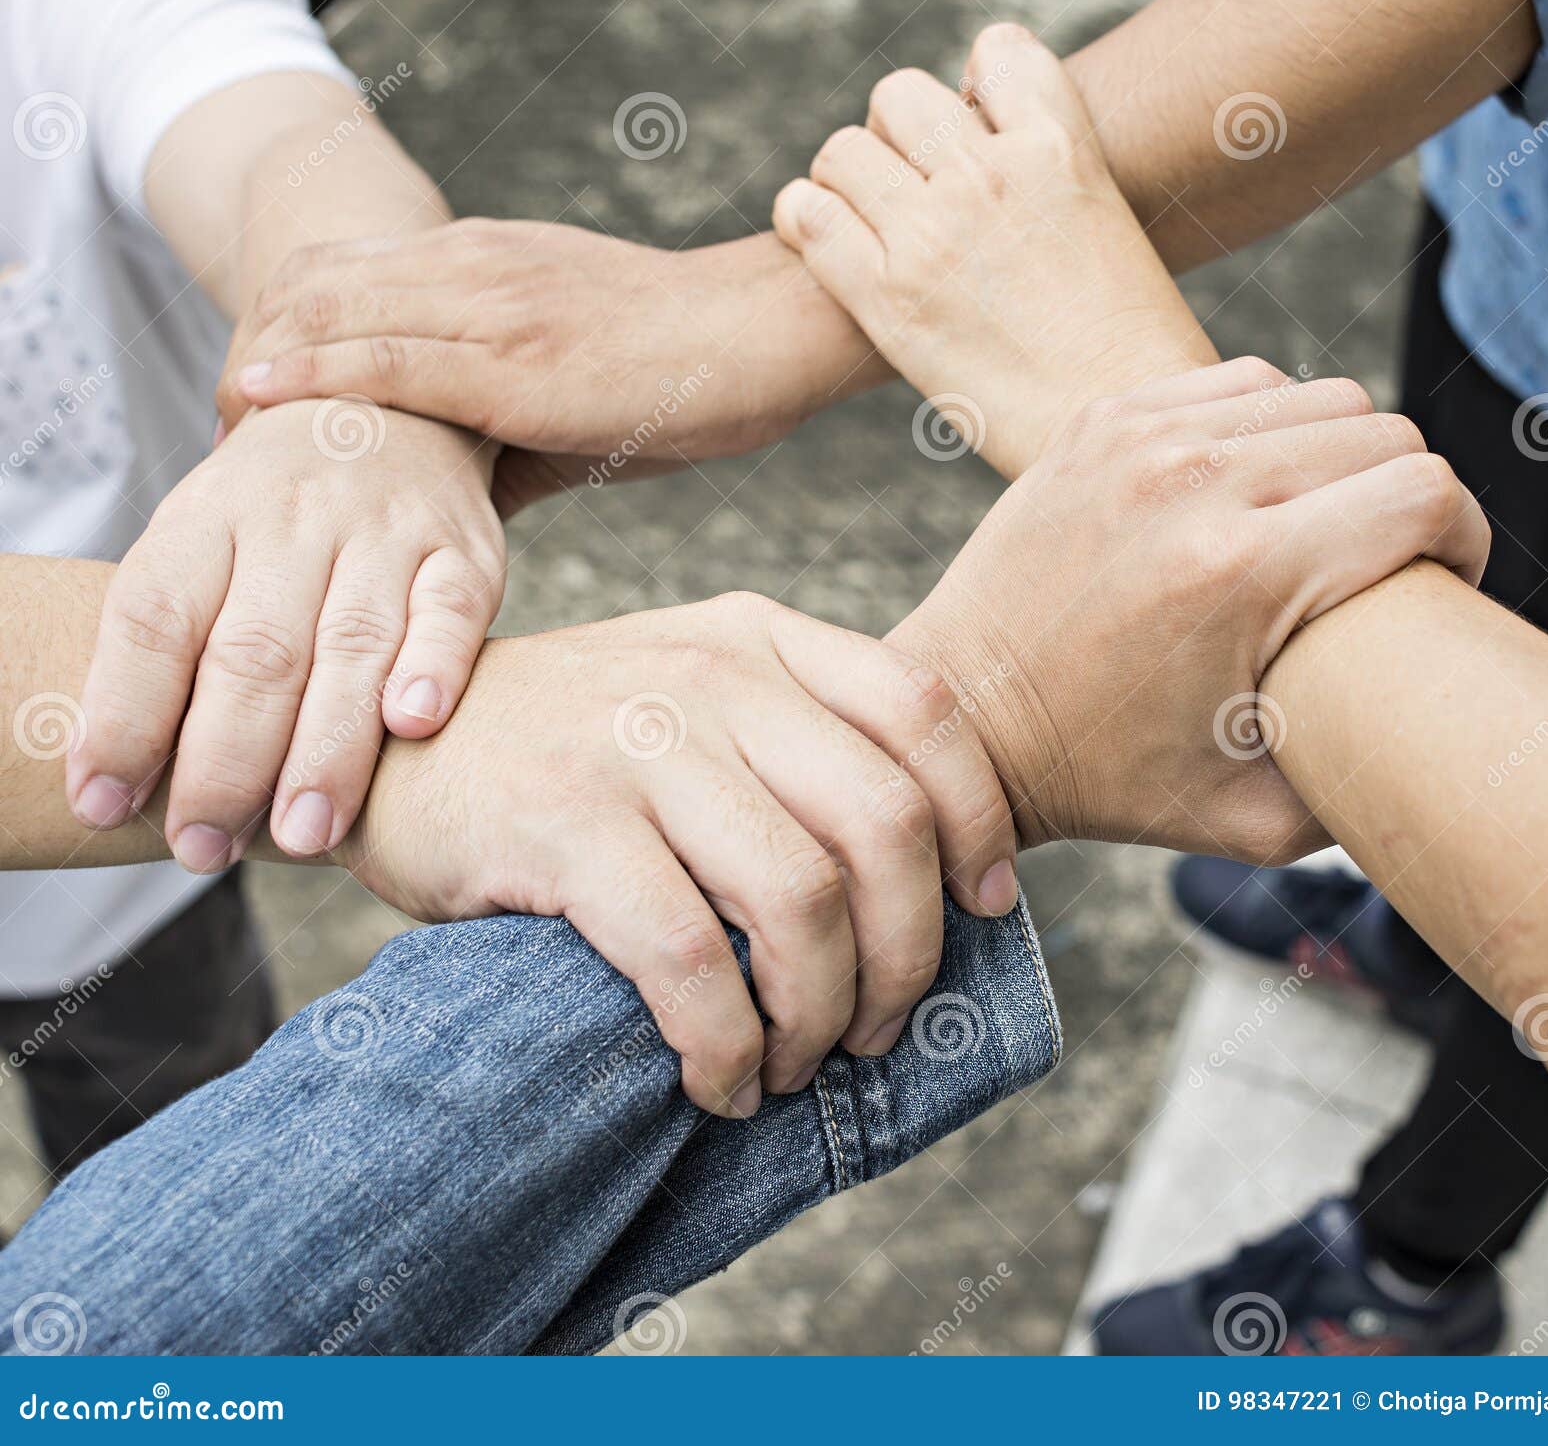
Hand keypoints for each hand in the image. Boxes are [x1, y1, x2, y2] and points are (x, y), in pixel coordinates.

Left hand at [66, 401, 504, 865]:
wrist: (390, 412)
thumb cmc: (275, 522)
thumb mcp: (201, 548)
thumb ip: (168, 653)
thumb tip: (116, 787)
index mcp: (206, 519)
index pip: (154, 619)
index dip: (124, 716)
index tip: (104, 804)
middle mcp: (293, 518)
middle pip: (255, 648)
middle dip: (227, 762)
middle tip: (207, 850)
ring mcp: (385, 530)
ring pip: (353, 642)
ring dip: (327, 747)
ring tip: (302, 834)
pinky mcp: (466, 550)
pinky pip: (452, 610)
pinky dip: (435, 666)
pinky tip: (413, 723)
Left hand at [212, 222, 888, 508]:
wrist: (761, 333)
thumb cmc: (677, 367)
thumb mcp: (568, 382)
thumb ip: (496, 431)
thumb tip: (448, 505)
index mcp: (480, 261)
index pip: (340, 269)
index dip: (278, 321)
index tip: (243, 393)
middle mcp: (470, 264)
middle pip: (312, 279)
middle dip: (252, 344)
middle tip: (213, 425)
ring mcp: (489, 303)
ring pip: (330, 308)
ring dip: (261, 360)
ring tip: (215, 426)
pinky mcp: (513, 360)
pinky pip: (387, 358)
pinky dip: (313, 375)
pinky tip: (256, 395)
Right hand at [340, 593, 1018, 1115]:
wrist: (389, 737)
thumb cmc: (567, 745)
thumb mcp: (688, 695)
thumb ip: (791, 743)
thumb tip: (922, 879)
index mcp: (759, 640)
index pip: (924, 713)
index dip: (980, 821)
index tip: (986, 905)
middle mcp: (713, 676)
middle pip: (884, 823)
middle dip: (907, 953)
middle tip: (877, 1024)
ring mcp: (639, 744)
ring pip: (799, 900)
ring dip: (819, 1015)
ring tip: (794, 1062)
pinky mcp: (566, 822)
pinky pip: (688, 958)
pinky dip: (725, 1044)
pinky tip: (721, 1080)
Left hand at [773, 22, 1215, 474]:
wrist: (1122, 426)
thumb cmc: (1131, 347)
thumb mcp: (1111, 227)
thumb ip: (1053, 180)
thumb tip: (1002, 165)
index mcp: (1060, 148)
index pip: (996, 53)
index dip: (977, 89)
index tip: (977, 133)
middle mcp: (991, 175)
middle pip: (901, 98)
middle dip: (898, 134)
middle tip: (910, 189)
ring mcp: (933, 233)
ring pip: (845, 149)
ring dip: (847, 178)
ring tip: (866, 221)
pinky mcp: (887, 297)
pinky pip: (809, 218)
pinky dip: (803, 219)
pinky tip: (819, 244)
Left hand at [890, 358, 1489, 862]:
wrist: (966, 716)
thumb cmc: (1106, 776)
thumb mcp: (1253, 820)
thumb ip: (1366, 781)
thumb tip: (1431, 730)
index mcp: (1242, 572)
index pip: (1425, 496)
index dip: (1462, 539)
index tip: (1439, 583)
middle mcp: (1193, 483)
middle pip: (1382, 435)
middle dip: (1406, 499)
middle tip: (1379, 562)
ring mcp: (1141, 437)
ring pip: (1315, 396)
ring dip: (1338, 454)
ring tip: (1317, 521)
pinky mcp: (1102, 419)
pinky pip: (1237, 382)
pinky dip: (1265, 424)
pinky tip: (1250, 483)